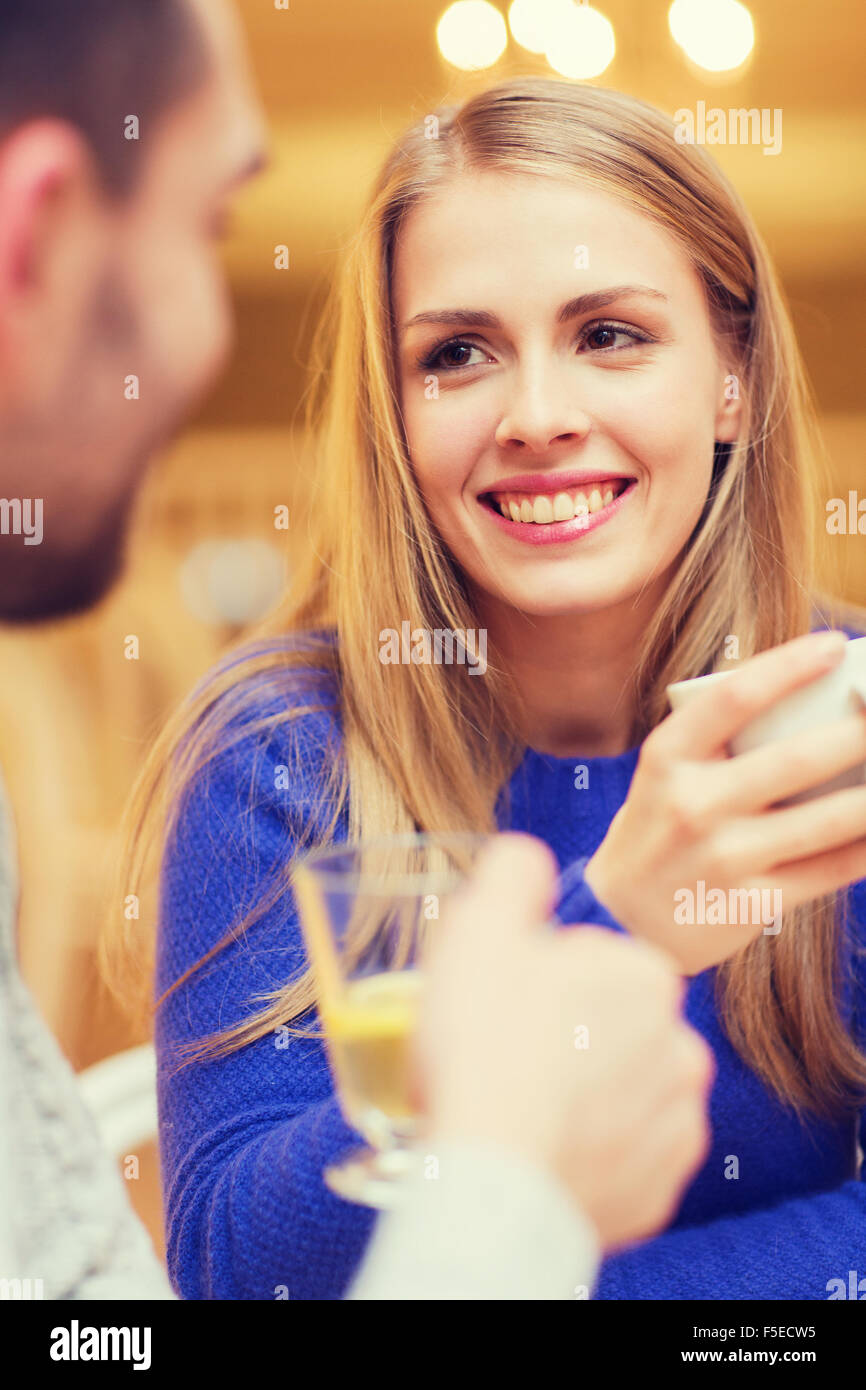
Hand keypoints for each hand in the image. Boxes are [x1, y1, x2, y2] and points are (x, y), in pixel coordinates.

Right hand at [412, 833, 713, 1252]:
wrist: (492, 1181)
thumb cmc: (482, 1048)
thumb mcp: (478, 928)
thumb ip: (513, 873)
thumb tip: (529, 860)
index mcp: (646, 977)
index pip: (590, 960)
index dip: (536, 977)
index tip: (501, 1003)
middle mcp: (681, 1048)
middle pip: (608, 1025)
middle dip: (566, 1034)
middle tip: (503, 1055)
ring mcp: (674, 1126)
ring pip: (620, 1091)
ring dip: (583, 1094)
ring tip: (522, 1108)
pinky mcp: (657, 1191)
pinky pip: (622, 1158)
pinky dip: (590, 1154)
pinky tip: (544, 1150)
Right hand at [585, 630, 865, 974]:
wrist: (618, 920)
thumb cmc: (658, 828)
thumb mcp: (667, 774)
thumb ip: (719, 743)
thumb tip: (816, 708)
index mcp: (668, 757)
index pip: (734, 697)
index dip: (790, 667)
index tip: (834, 645)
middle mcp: (693, 805)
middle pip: (796, 759)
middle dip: (860, 734)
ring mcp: (724, 858)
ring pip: (828, 819)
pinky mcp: (753, 904)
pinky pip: (832, 868)